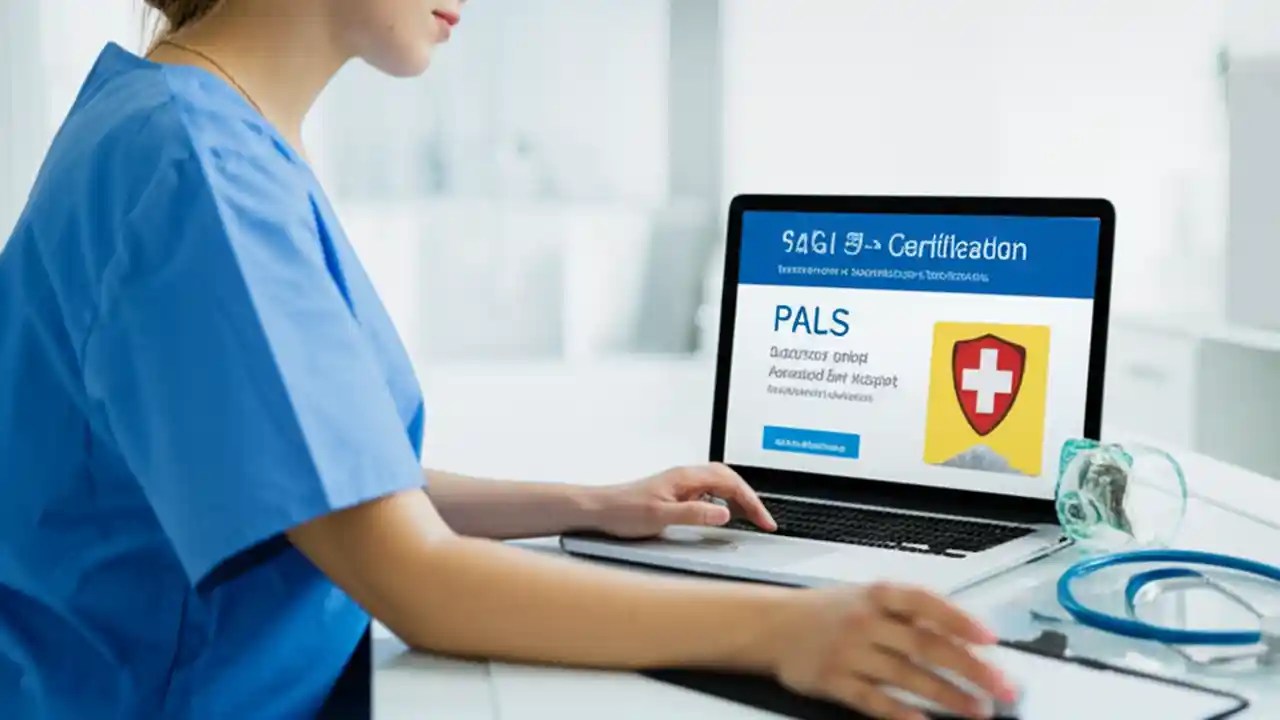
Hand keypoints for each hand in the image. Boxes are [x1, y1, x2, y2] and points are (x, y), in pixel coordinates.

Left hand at [592, 463, 776, 538]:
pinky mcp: (674, 493)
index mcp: (685, 477)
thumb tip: (724, 513)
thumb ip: (694, 514)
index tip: (764, 520)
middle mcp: (685, 476)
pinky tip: (724, 514)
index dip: (752, 502)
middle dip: (751, 499)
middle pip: (729, 479)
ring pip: (720, 484)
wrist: (598, 509)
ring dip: (739, 498)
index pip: (730, 483)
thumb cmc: (623, 511)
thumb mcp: (661, 516)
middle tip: (765, 521)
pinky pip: (708, 492)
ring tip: (752, 517)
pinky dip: (724, 501)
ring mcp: (680, 484)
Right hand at [769, 582, 1016, 719]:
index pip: (926, 603)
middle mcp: (864, 621)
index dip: (960, 620)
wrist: (773, 625)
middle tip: (1002, 687)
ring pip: (907, 676)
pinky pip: (873, 700)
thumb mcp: (867, 598)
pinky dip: (900, 713)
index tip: (990, 640)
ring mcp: (848, 652)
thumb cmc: (829, 611)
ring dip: (948, 695)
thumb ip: (910, 614)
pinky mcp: (834, 681)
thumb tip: (965, 637)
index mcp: (878, 594)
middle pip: (926, 645)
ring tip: (978, 709)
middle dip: (971, 669)